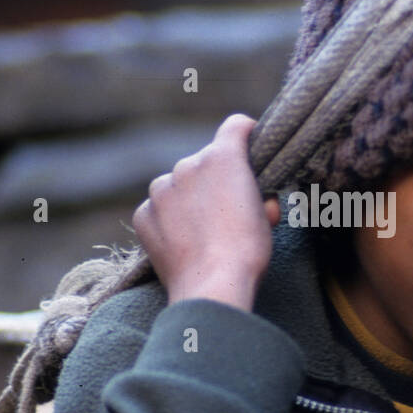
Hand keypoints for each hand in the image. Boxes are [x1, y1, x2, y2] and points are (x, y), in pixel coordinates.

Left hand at [131, 114, 280, 311]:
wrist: (212, 285)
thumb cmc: (247, 251)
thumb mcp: (268, 215)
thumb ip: (258, 192)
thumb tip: (255, 198)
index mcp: (222, 158)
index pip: (235, 126)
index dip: (247, 136)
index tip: (251, 151)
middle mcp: (187, 165)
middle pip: (205, 162)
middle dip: (217, 180)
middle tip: (229, 212)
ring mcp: (161, 189)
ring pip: (178, 184)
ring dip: (190, 198)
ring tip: (203, 231)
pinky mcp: (143, 214)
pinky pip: (159, 209)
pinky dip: (169, 219)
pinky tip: (184, 242)